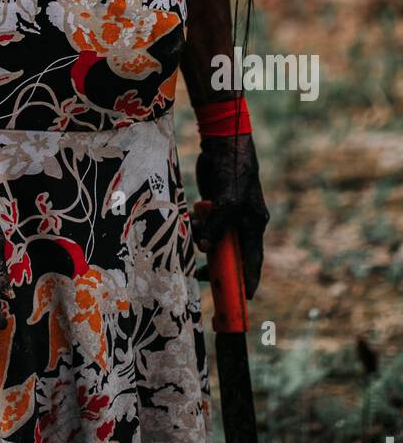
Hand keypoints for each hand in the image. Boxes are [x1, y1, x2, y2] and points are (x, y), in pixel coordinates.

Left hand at [194, 132, 269, 298]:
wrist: (223, 143)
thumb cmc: (233, 172)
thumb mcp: (228, 203)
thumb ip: (217, 227)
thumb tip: (204, 249)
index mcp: (254, 224)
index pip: (253, 259)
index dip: (249, 280)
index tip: (245, 300)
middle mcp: (244, 222)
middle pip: (233, 252)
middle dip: (221, 267)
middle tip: (207, 284)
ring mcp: (230, 213)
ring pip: (217, 239)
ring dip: (205, 247)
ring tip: (192, 258)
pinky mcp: (216, 205)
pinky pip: (207, 225)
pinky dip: (198, 229)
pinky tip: (188, 232)